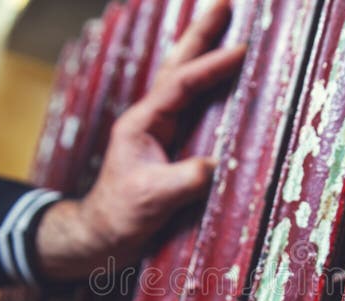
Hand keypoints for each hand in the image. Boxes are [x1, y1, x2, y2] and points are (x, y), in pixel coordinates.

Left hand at [35, 0, 245, 279]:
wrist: (102, 234)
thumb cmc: (120, 214)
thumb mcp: (153, 197)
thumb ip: (186, 179)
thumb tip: (220, 165)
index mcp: (142, 123)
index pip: (180, 84)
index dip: (211, 66)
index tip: (241, 50)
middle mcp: (149, 119)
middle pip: (176, 65)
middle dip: (199, 33)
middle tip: (223, 3)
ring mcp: (157, 129)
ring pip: (181, 79)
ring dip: (200, 50)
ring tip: (220, 25)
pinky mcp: (166, 144)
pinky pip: (189, 103)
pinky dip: (204, 83)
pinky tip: (215, 79)